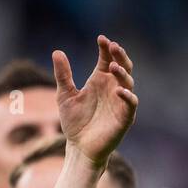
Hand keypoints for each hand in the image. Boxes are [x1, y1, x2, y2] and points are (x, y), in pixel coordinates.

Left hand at [53, 36, 137, 167]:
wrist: (79, 148)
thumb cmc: (74, 122)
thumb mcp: (65, 95)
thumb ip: (63, 75)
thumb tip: (56, 51)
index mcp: (100, 80)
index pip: (107, 59)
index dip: (106, 48)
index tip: (100, 39)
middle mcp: (113, 88)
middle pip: (122, 66)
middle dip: (119, 55)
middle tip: (113, 46)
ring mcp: (121, 102)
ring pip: (128, 82)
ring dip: (122, 73)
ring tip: (113, 66)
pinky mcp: (125, 117)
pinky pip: (130, 104)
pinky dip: (127, 96)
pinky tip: (119, 90)